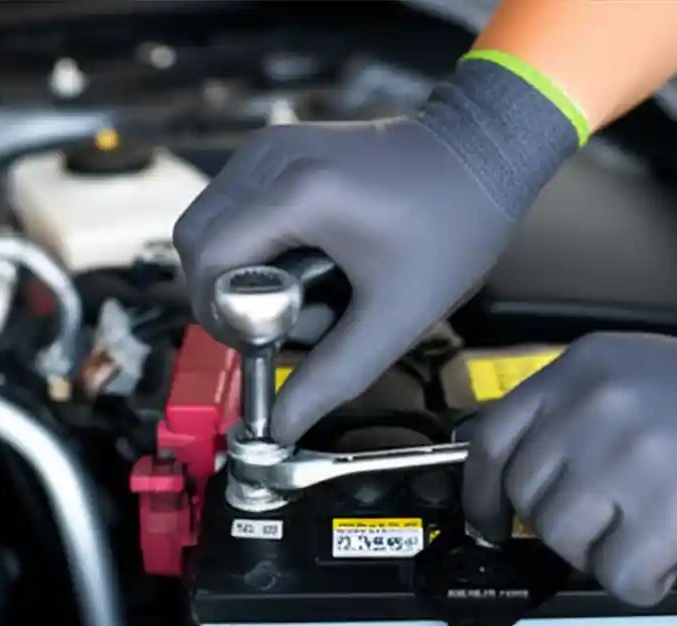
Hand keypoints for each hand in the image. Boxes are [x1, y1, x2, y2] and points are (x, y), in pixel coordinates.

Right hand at [173, 59, 577, 444]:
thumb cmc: (451, 227)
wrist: (481, 156)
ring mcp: (270, 147)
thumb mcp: (396, 316)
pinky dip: (247, 244)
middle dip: (222, 295)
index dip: (223, 315)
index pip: (209, 261)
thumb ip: (333, 375)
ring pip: (206, 223)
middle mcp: (271, 159)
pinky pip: (230, 206)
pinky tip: (299, 264)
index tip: (266, 341)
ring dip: (234, 270)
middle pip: (194, 240)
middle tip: (279, 325)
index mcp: (299, 193)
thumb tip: (280, 428)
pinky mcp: (276, 148)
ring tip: (298, 293)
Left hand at [462, 286, 676, 605]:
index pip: (492, 438)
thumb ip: (572, 411)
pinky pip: (617, 574)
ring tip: (645, 534)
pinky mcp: (665, 505)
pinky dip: (643, 581)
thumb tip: (521, 475)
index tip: (490, 520)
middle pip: (526, 497)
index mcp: (580, 370)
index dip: (482, 491)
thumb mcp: (634, 375)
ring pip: (562, 539)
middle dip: (560, 526)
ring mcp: (627, 455)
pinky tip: (672, 555)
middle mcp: (593, 406)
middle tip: (606, 526)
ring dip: (600, 553)